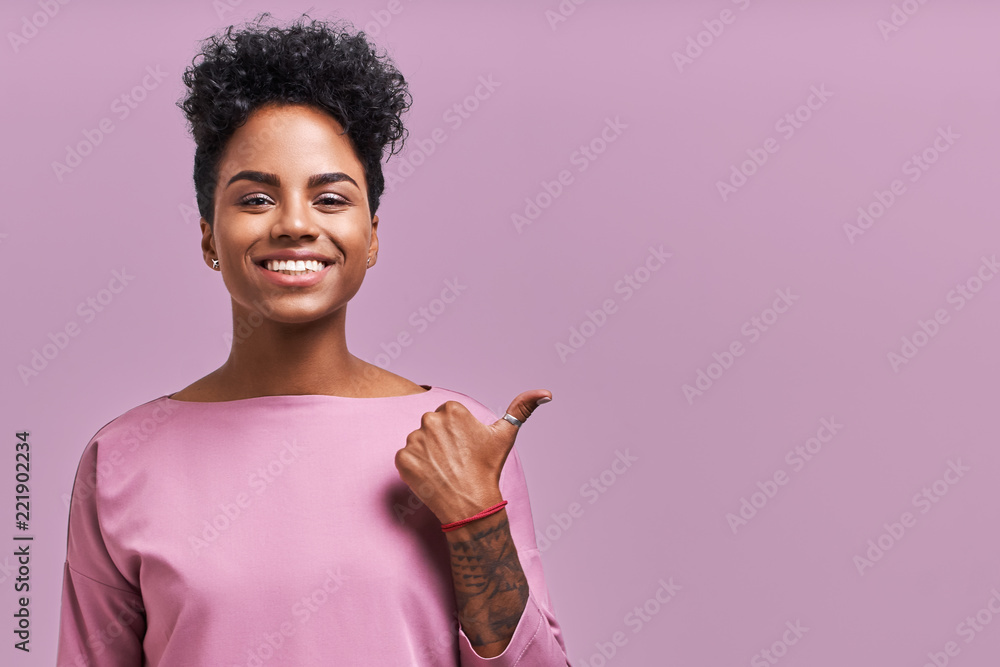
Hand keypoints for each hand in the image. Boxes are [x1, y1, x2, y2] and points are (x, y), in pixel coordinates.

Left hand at [394, 389, 551, 523]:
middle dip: (441, 440)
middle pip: (431, 426)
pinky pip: (405, 458)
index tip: (465, 447)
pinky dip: (415, 467)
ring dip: (427, 453)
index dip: (457, 433)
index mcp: (452, 410)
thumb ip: (522, 408)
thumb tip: (545, 393)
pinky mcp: (402, 459)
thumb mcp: (506, 435)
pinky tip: (431, 476)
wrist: (471, 504)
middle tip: (456, 460)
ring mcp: (414, 441)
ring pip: (418, 441)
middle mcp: (430, 420)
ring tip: (444, 468)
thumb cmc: (488, 469)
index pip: (447, 415)